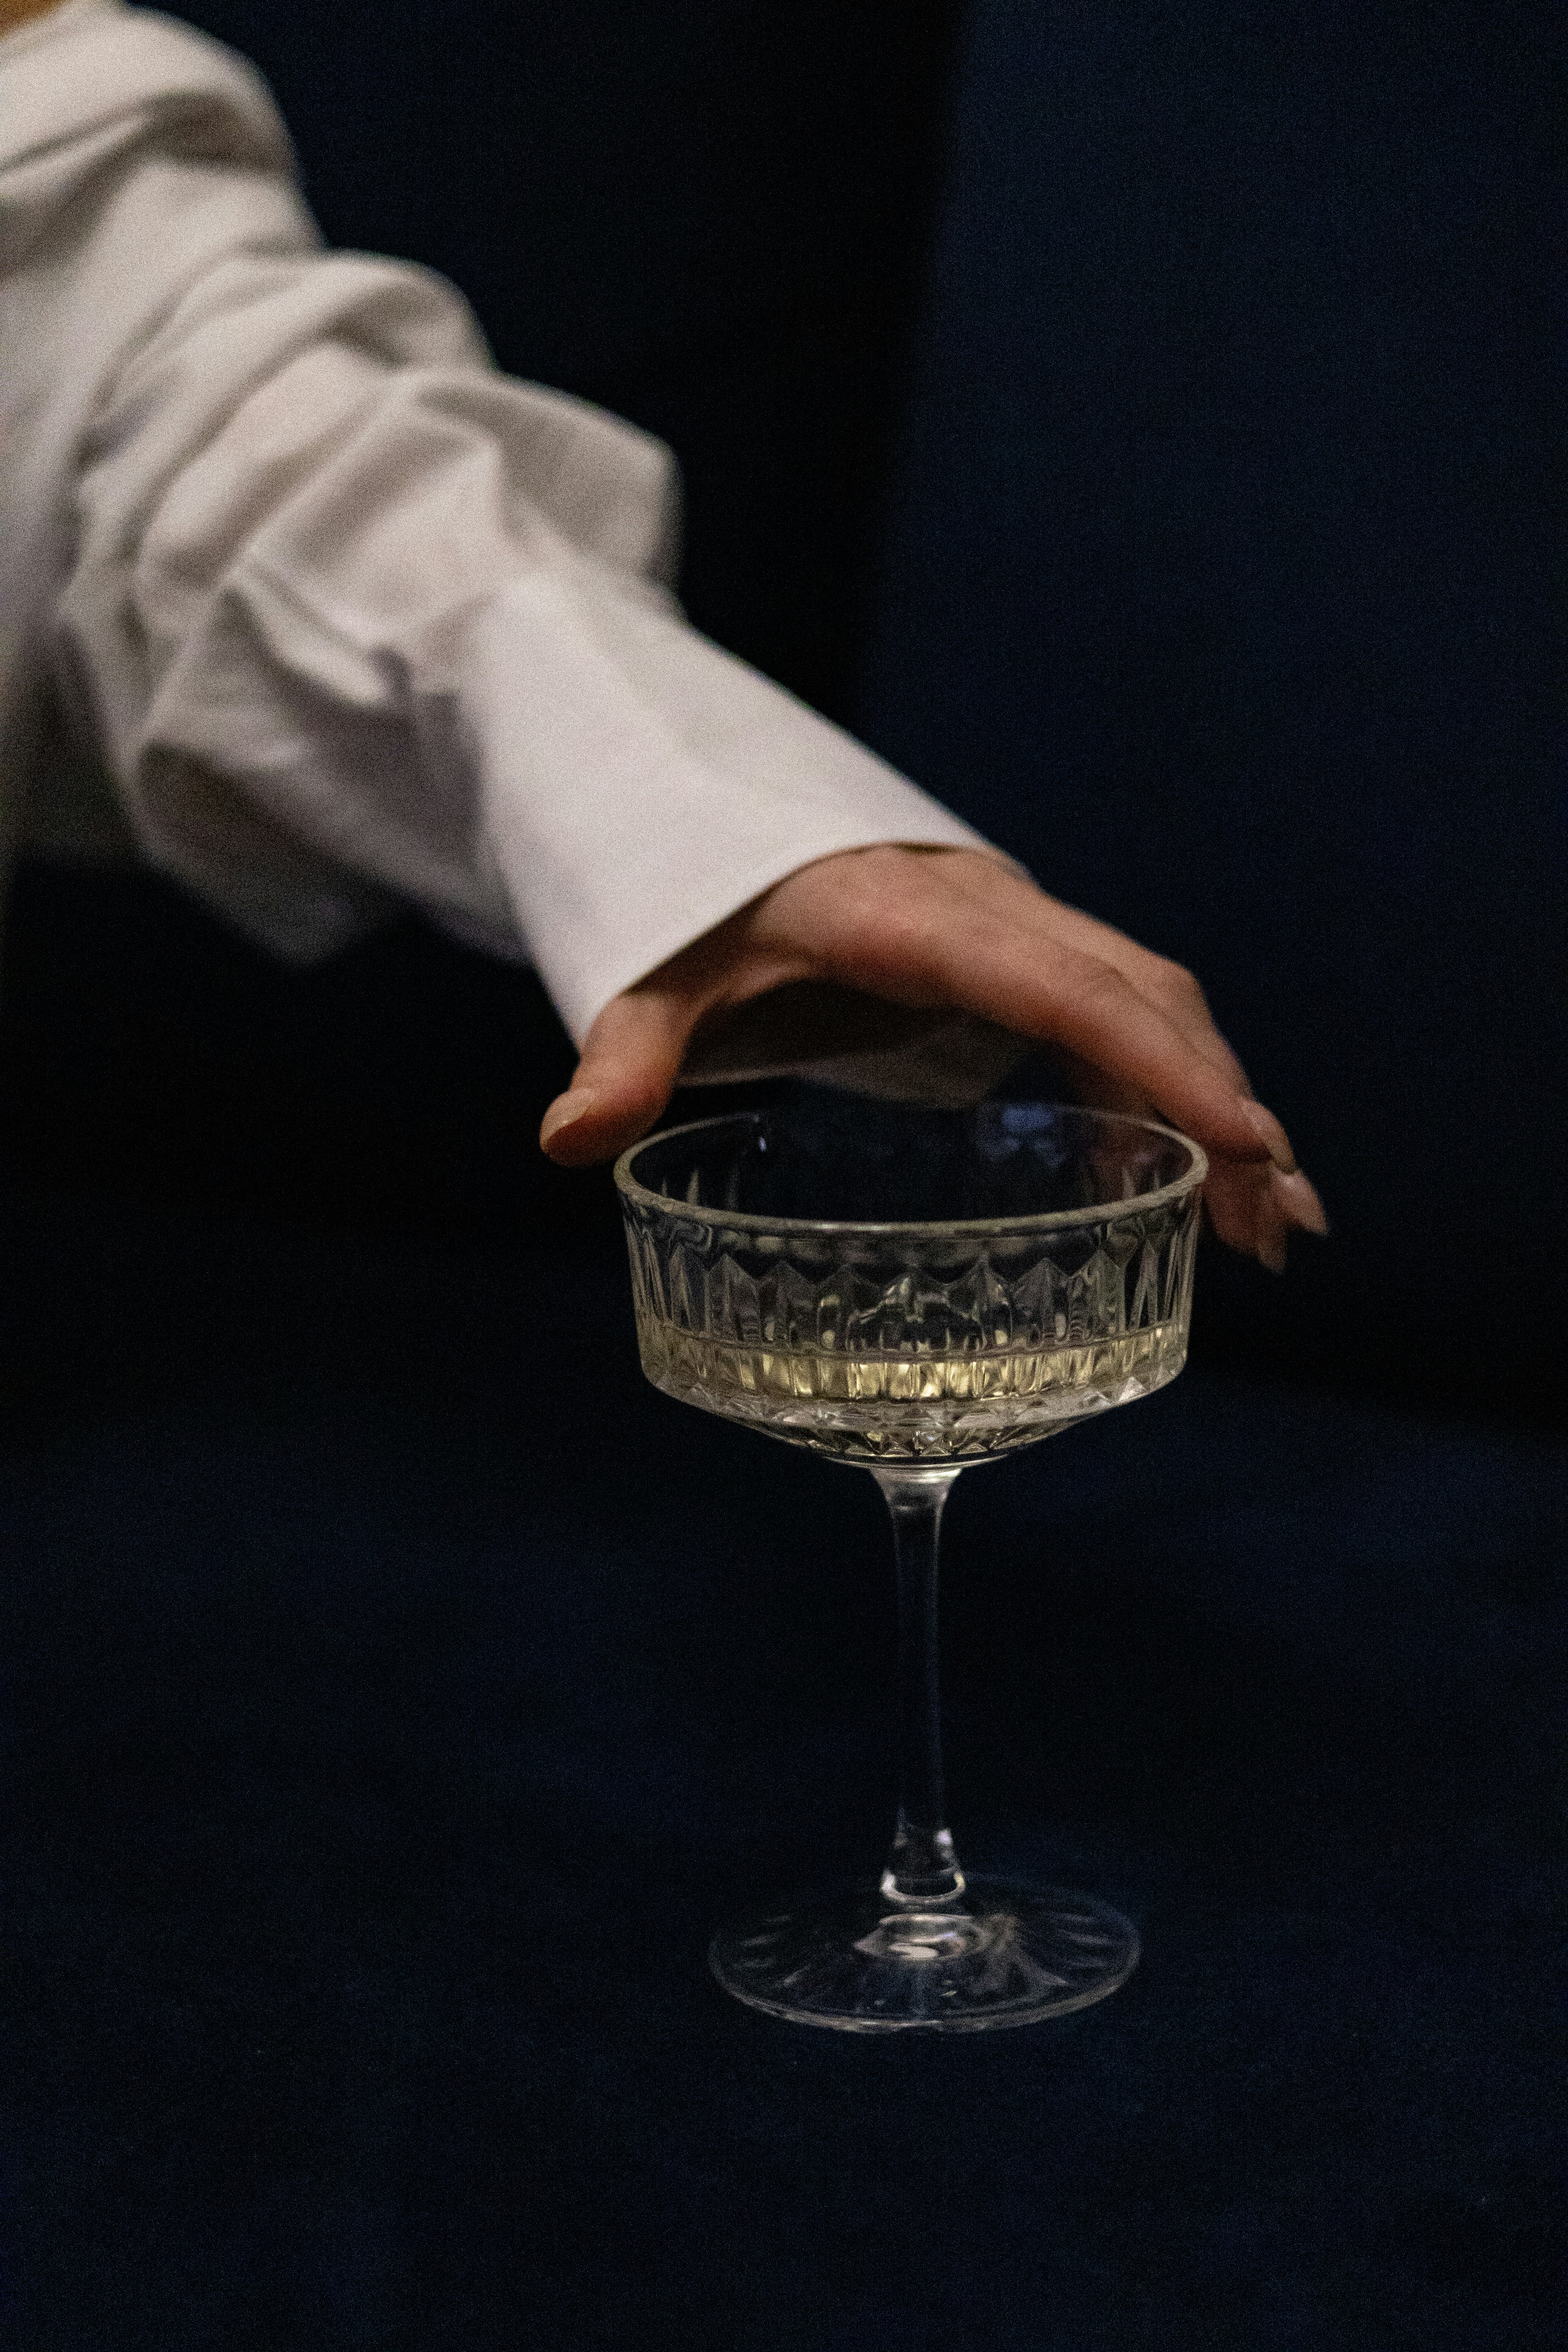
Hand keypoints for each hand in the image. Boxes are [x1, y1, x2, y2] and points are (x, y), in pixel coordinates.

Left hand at [538, 846, 1326, 1267]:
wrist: (720, 815)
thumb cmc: (696, 903)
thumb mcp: (655, 974)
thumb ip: (626, 1051)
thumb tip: (567, 1141)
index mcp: (916, 922)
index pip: (1064, 989)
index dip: (1159, 1065)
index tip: (1242, 1139)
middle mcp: (990, 918)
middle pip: (1140, 999)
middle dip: (1224, 1107)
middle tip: (1279, 1229)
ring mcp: (1015, 935)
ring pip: (1148, 1008)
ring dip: (1215, 1109)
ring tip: (1268, 1230)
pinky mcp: (1018, 961)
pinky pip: (1114, 1022)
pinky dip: (1164, 1097)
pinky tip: (1178, 1184)